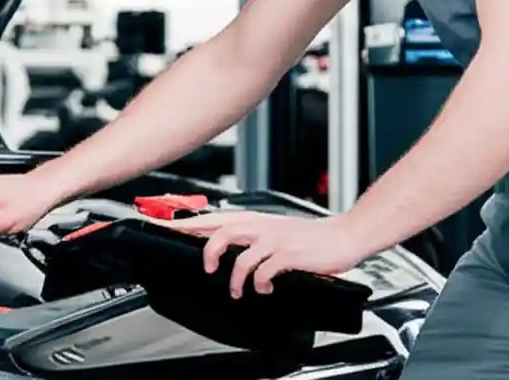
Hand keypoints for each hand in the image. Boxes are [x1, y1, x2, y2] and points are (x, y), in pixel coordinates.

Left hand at [166, 211, 369, 297]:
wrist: (342, 237)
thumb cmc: (310, 237)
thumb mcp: (275, 231)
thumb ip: (251, 236)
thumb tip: (226, 246)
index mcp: (256, 220)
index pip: (214, 218)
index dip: (188, 223)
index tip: (166, 228)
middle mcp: (262, 227)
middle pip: (221, 230)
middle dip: (206, 248)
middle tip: (204, 268)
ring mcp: (274, 239)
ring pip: (240, 254)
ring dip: (234, 277)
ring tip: (237, 290)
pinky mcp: (288, 254)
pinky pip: (264, 270)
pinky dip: (259, 283)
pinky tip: (264, 288)